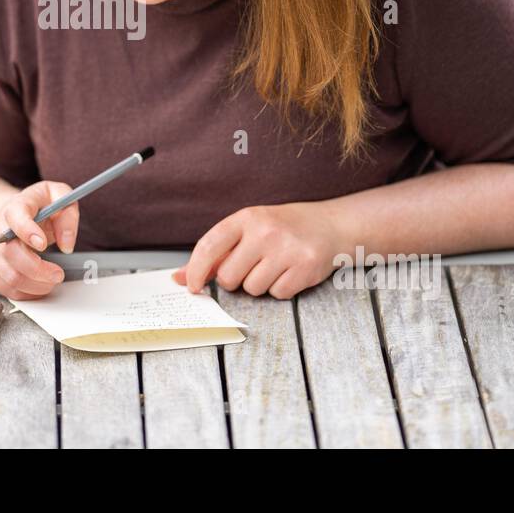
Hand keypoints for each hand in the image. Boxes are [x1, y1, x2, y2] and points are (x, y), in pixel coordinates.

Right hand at [0, 181, 79, 300]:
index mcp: (15, 207)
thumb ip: (67, 214)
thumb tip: (66, 244)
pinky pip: (7, 290)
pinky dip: (28, 293)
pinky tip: (39, 285)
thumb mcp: (57, 197)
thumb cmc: (36, 208)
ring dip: (37, 284)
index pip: (15, 217)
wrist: (8, 218)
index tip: (43, 243)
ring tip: (52, 279)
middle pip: (12, 253)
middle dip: (39, 269)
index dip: (27, 231)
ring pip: (11, 276)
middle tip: (58, 274)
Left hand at [171, 202, 342, 298]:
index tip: (191, 285)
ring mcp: (286, 249)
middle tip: (250, 266)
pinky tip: (290, 272)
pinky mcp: (305, 267)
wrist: (333, 224)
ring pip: (252, 288)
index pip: (209, 246)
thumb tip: (180, 278)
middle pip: (228, 276)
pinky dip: (280, 289)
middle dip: (234, 279)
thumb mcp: (250, 228)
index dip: (195, 270)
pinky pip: (277, 294)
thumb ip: (217, 252)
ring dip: (259, 284)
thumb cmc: (285, 228)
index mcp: (247, 218)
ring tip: (274, 266)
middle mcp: (265, 231)